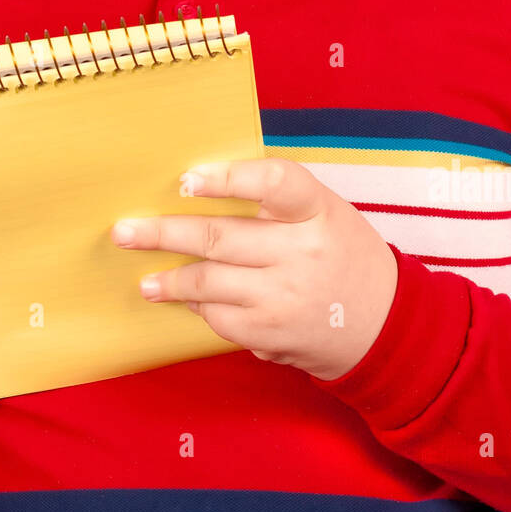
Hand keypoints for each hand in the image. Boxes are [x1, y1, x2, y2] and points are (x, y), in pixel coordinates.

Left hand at [111, 157, 399, 380]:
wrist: (386, 325)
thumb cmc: (343, 255)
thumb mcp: (325, 213)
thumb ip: (276, 199)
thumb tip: (200, 187)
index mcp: (318, 210)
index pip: (273, 182)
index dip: (228, 178)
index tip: (188, 178)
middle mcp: (302, 252)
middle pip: (220, 237)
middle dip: (163, 234)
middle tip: (124, 231)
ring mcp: (285, 296)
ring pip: (209, 282)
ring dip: (169, 280)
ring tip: (143, 278)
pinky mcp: (272, 333)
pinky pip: (219, 317)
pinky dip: (198, 306)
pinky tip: (184, 300)